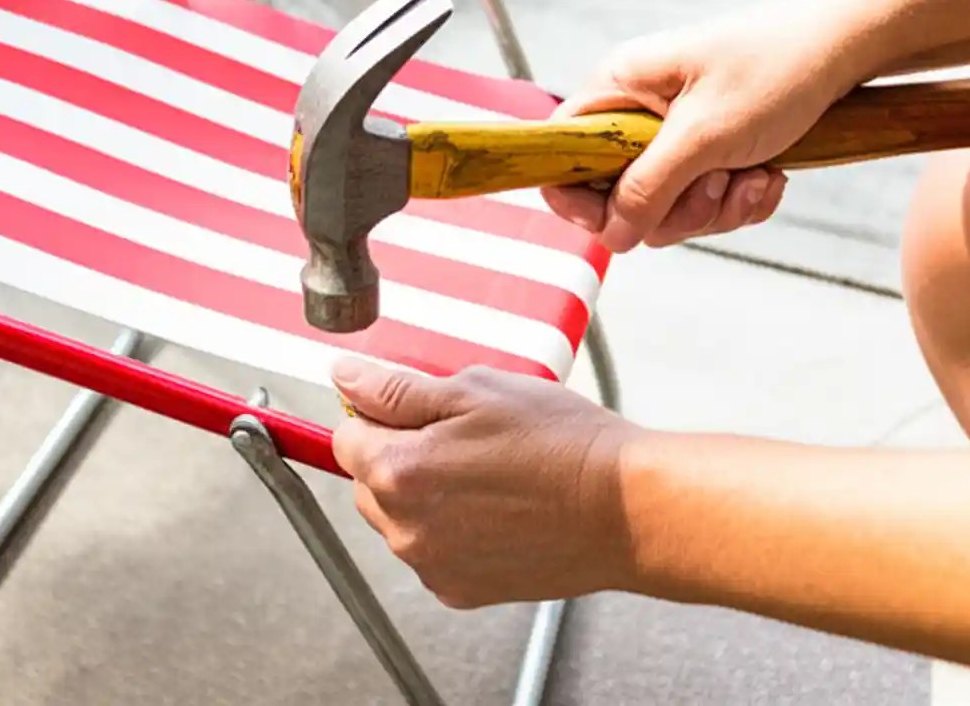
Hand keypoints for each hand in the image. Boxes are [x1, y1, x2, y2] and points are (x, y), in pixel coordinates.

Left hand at [329, 357, 644, 608]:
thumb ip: (396, 389)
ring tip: (487, 474)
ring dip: (423, 495)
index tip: (413, 410)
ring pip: (399, 520)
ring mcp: (432, 565)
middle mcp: (404, 529)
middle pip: (369, 483)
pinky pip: (432, 551)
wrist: (625, 510)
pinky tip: (496, 509)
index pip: (344, 438)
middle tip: (461, 437)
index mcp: (399, 472)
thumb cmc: (563, 445)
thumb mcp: (477, 390)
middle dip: (398, 456)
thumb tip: (346, 379)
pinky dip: (450, 531)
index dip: (376, 416)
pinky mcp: (461, 590)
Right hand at [541, 4, 862, 251]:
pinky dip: (737, 202)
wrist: (848, 51)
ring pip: (663, 208)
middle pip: (617, 196)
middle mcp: (638, 113)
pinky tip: (766, 176)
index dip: (578, 197)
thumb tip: (611, 234)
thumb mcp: (704, 135)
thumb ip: (647, 189)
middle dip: (672, 207)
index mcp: (620, 88)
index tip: (619, 219)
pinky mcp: (707, 155)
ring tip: (750, 176)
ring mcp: (672, 137)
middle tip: (714, 184)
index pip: (562, 154)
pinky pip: (701, 204)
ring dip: (713, 207)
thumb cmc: (778, 68)